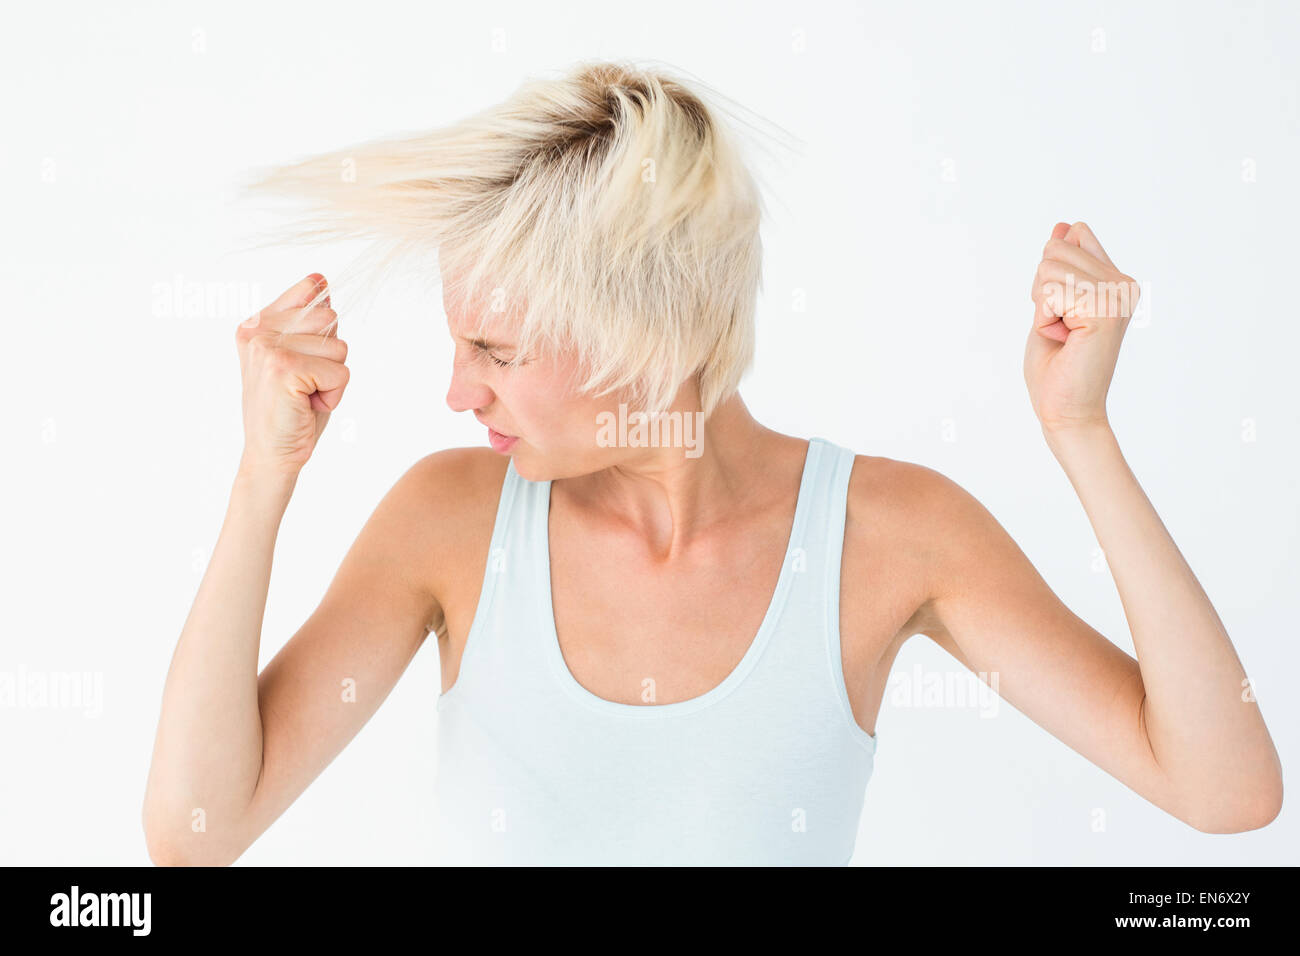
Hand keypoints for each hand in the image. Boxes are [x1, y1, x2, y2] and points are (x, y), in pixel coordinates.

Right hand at [234, 274, 349, 478]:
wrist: (271, 456)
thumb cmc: (292, 409)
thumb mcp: (303, 357)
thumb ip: (310, 322)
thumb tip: (322, 282)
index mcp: (257, 323)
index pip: (311, 291)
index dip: (322, 326)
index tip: (305, 357)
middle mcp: (257, 330)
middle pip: (331, 319)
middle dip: (331, 357)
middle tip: (305, 384)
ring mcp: (267, 347)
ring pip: (339, 347)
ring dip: (333, 378)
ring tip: (305, 396)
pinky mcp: (283, 368)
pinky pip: (340, 372)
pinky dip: (334, 395)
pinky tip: (308, 406)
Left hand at [1023, 221, 1138, 433]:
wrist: (1065, 410)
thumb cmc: (1056, 366)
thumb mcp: (1051, 303)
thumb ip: (1060, 266)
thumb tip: (1064, 225)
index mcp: (1116, 279)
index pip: (1073, 236)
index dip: (1050, 274)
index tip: (1063, 310)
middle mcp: (1124, 283)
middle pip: (1055, 249)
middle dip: (1042, 291)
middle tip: (1061, 326)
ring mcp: (1118, 295)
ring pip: (1049, 267)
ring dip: (1043, 306)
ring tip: (1064, 334)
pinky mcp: (1106, 309)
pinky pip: (1050, 290)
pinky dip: (1044, 317)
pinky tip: (1065, 339)